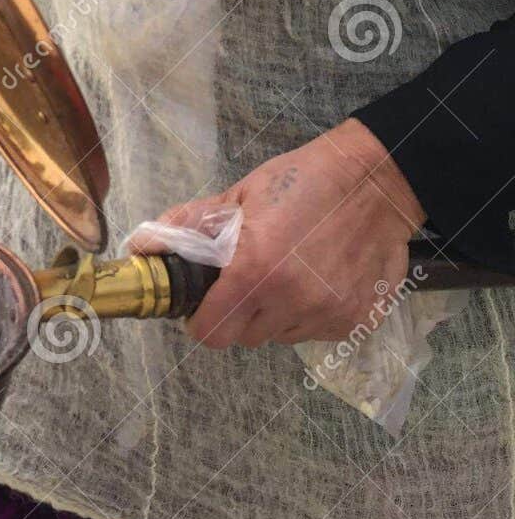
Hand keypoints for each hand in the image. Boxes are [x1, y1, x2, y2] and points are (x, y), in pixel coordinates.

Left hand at [128, 119, 425, 349]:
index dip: (200, 322)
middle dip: (235, 315)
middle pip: (244, 337)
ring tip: (284, 274)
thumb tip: (142, 246)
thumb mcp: (241, 196)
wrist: (377, 181)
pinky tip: (315, 278)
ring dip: (273, 315)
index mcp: (256, 270)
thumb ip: (190, 226)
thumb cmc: (304, 182)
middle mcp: (293, 301)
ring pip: (280, 337)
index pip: (211, 333)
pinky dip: (308, 314)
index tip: (202, 306)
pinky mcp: (356, 320)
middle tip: (244, 282)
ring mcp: (328, 315)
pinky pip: (315, 331)